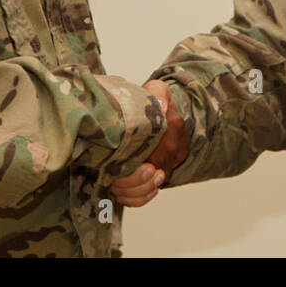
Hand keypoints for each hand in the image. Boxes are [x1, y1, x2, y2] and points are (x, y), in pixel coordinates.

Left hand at [112, 80, 187, 206]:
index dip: (136, 170)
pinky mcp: (162, 170)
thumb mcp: (157, 89)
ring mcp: (169, 162)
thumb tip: (161, 107)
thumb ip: (159, 94)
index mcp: (171, 129)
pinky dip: (137, 198)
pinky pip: (152, 191)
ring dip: (133, 192)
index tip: (118, 170)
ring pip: (153, 188)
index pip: (157, 158)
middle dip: (131, 183)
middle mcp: (173, 149)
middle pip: (154, 178)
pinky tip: (122, 194)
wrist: (163, 105)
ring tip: (115, 188)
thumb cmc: (155, 98)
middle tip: (112, 181)